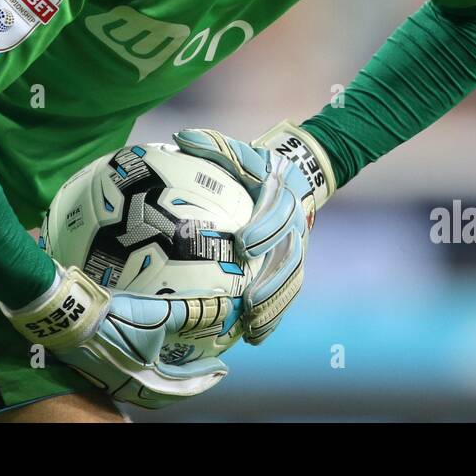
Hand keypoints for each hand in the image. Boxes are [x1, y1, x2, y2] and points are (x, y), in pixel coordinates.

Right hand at [1, 261, 234, 409]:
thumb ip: (188, 313)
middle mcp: (128, 389)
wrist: (67, 315)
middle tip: (201, 368)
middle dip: (186, 383)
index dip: (204, 377)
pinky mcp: (96, 370)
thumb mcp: (155, 314)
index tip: (221, 369)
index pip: (183, 387)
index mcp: (144, 382)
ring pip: (145, 387)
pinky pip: (129, 377)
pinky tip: (144, 354)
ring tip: (177, 361)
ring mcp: (109, 381)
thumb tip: (220, 308)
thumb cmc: (112, 319)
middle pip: (165, 393)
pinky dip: (145, 370)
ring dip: (165, 378)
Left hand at [171, 123, 331, 343]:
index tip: (244, 243)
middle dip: (271, 281)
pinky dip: (274, 318)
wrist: (290, 177)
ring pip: (291, 282)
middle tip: (249, 300)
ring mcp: (296, 250)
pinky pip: (287, 297)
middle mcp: (295, 226)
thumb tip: (179, 137)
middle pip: (290, 257)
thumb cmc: (252, 166)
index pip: (278, 213)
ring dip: (274, 306)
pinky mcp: (291, 268)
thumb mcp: (236, 152)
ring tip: (252, 326)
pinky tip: (255, 337)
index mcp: (281, 196)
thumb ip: (212, 145)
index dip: (265, 229)